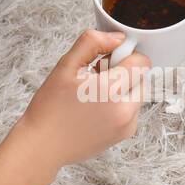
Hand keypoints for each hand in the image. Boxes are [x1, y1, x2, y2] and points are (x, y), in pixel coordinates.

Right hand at [16, 30, 151, 169]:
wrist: (43, 146)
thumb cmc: (50, 108)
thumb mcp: (66, 66)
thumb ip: (92, 43)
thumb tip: (117, 38)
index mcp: (111, 91)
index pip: (141, 62)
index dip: (124, 55)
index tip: (105, 60)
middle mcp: (125, 111)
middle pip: (142, 77)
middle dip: (124, 72)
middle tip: (96, 77)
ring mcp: (127, 126)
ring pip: (138, 93)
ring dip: (123, 88)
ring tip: (94, 94)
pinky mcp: (124, 135)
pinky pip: (132, 110)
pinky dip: (120, 104)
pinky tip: (96, 108)